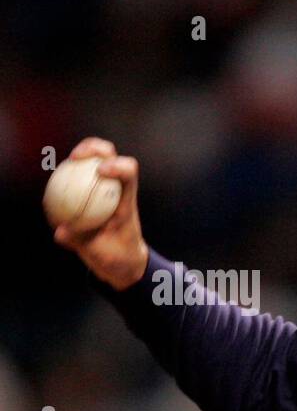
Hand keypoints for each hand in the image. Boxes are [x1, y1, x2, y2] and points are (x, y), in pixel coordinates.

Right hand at [51, 138, 148, 290]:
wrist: (121, 263)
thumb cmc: (118, 257)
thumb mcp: (102, 254)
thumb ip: (82, 241)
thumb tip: (60, 230)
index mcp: (126, 201)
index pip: (129, 173)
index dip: (117, 165)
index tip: (101, 171)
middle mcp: (116, 190)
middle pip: (110, 156)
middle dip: (94, 148)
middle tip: (76, 157)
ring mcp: (102, 189)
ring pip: (92, 161)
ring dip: (79, 154)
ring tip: (64, 162)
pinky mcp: (88, 194)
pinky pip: (75, 178)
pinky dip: (64, 176)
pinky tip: (52, 185)